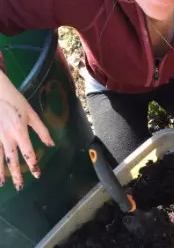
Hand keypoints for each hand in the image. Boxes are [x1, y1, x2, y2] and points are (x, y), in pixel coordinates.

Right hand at [0, 71, 54, 189]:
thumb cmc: (16, 102)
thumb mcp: (32, 114)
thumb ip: (42, 130)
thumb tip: (51, 144)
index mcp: (20, 132)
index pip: (28, 153)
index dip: (34, 165)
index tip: (37, 175)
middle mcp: (6, 137)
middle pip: (11, 160)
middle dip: (16, 174)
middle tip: (19, 187)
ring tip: (1, 184)